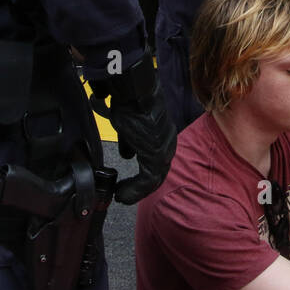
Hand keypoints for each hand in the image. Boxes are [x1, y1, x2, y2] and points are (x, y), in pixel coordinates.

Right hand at [93, 57, 177, 205]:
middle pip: (156, 173)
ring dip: (135, 190)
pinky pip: (147, 181)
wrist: (134, 92)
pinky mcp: (156, 156)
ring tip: (121, 196)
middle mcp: (167, 144)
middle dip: (139, 186)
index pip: (156, 161)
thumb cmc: (131, 102)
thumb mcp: (128, 125)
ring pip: (152, 179)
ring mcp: (163, 151)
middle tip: (123, 193)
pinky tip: (121, 194)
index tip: (128, 183)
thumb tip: (126, 153)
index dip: (142, 175)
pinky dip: (134, 190)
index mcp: (163, 136)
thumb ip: (129, 141)